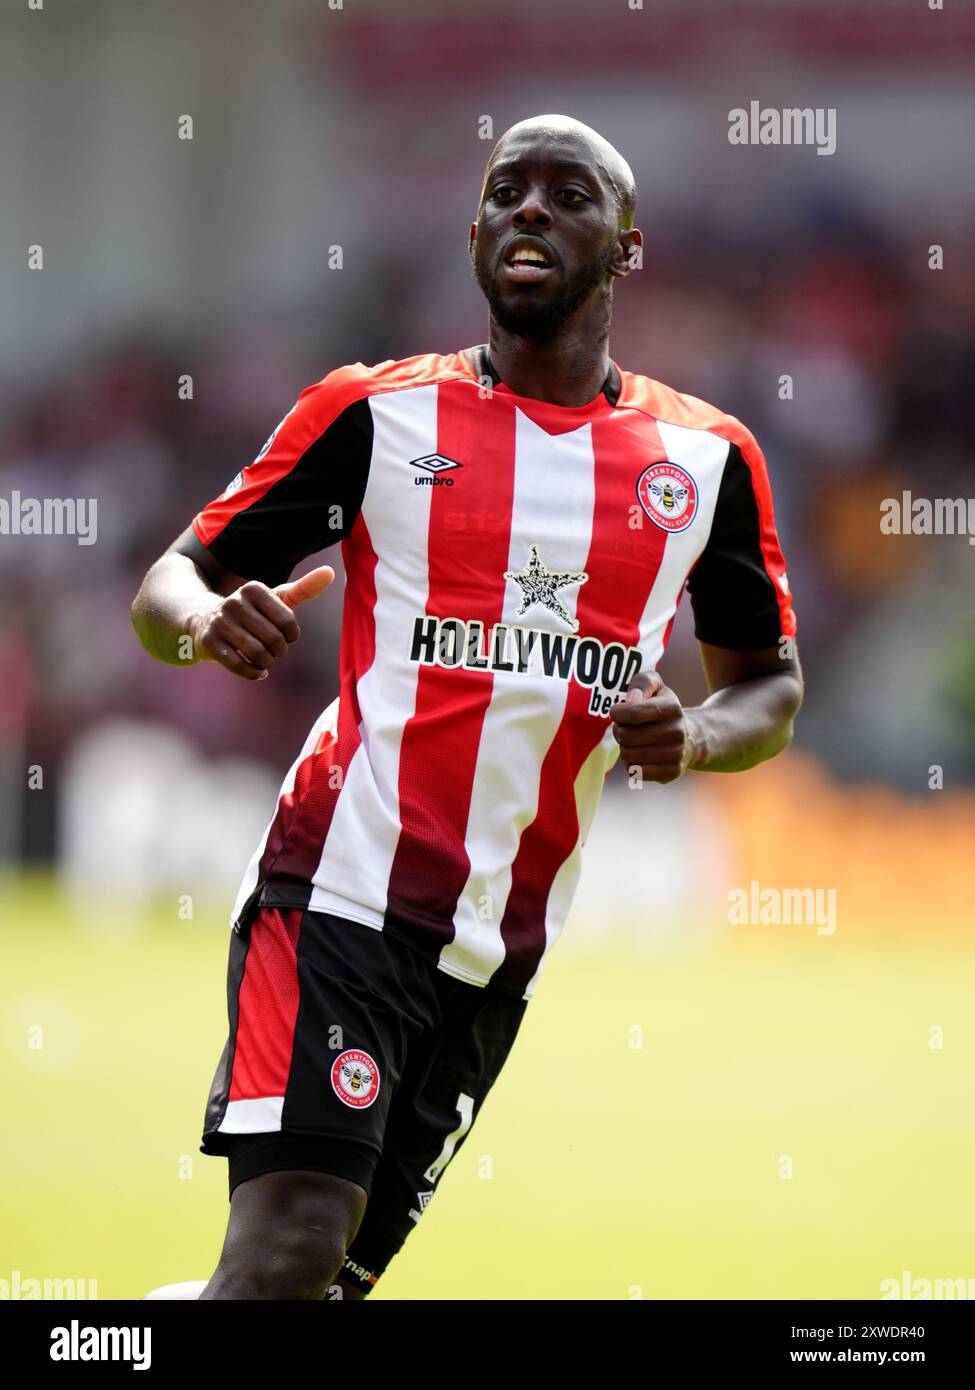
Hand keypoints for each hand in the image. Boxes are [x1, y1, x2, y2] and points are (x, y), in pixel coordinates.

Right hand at [186, 565, 334, 680]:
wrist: (203, 619)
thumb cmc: (250, 611)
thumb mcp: (275, 599)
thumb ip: (304, 588)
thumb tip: (330, 572)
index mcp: (254, 589)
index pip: (288, 621)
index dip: (291, 635)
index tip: (284, 635)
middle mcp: (234, 602)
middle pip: (274, 640)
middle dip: (279, 651)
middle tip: (274, 651)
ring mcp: (219, 622)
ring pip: (257, 654)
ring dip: (267, 663)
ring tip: (265, 661)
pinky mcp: (208, 643)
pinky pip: (239, 666)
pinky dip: (254, 673)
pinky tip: (258, 672)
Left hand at [609, 670, 696, 783]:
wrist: (692, 738)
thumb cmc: (664, 709)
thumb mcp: (657, 687)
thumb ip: (642, 683)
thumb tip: (632, 699)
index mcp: (672, 708)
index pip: (633, 712)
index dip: (617, 713)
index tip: (618, 712)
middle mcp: (677, 731)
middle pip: (626, 736)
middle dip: (619, 731)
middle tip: (625, 728)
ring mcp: (676, 754)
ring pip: (628, 755)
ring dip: (625, 748)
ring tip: (635, 741)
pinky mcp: (671, 772)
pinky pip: (635, 771)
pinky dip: (632, 764)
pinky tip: (641, 756)